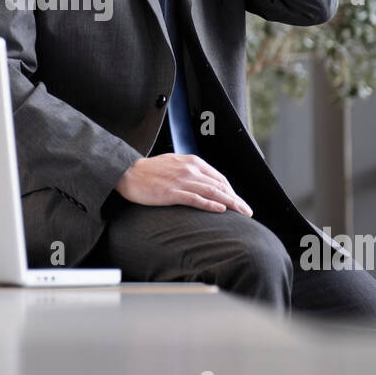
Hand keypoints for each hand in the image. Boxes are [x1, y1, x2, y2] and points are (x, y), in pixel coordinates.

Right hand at [114, 154, 252, 214]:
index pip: (218, 178)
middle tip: (247, 212)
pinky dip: (211, 204)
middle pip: (220, 186)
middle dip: (236, 199)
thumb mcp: (173, 163)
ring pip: (213, 192)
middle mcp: (190, 169)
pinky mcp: (172, 193)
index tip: (238, 202)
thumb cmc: (149, 171)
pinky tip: (221, 210)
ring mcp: (182, 181)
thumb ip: (190, 169)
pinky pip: (196, 199)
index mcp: (192, 162)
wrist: (127, 173)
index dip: (231, 191)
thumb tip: (204, 180)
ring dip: (231, 203)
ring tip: (242, 213)